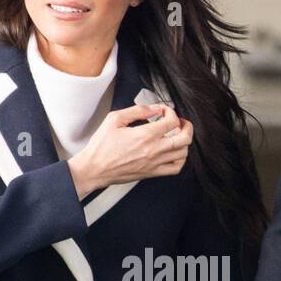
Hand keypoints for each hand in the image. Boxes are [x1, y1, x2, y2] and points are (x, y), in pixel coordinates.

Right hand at [67, 103, 191, 195]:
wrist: (94, 169)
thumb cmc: (101, 147)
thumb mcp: (114, 119)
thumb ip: (137, 111)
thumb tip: (153, 108)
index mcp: (144, 135)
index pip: (171, 121)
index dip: (171, 112)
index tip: (164, 111)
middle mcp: (153, 150)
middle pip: (184, 138)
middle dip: (186, 126)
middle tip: (181, 122)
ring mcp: (154, 163)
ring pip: (183, 153)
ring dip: (184, 142)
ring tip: (177, 136)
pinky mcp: (152, 173)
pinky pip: (175, 168)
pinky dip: (180, 159)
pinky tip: (174, 153)